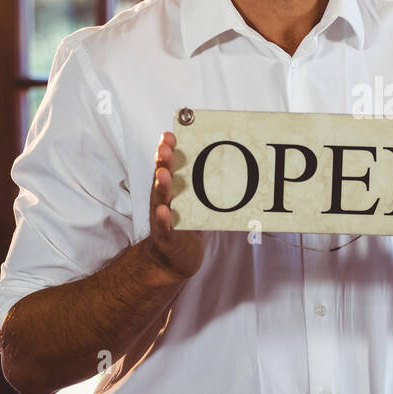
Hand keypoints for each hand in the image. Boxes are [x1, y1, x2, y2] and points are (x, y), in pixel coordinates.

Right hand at [145, 130, 204, 281]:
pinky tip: (165, 211)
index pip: (166, 166)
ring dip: (161, 186)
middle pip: (161, 178)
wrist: (174, 259)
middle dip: (162, 162)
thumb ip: (205, 186)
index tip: (168, 134)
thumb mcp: (195, 202)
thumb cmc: (186, 226)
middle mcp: (163, 200)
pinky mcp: (166, 237)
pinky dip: (163, 219)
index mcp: (170, 190)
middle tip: (164, 147)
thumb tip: (232, 165)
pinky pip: (164, 227)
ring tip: (163, 174)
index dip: (166, 150)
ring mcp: (162, 218)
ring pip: (160, 200)